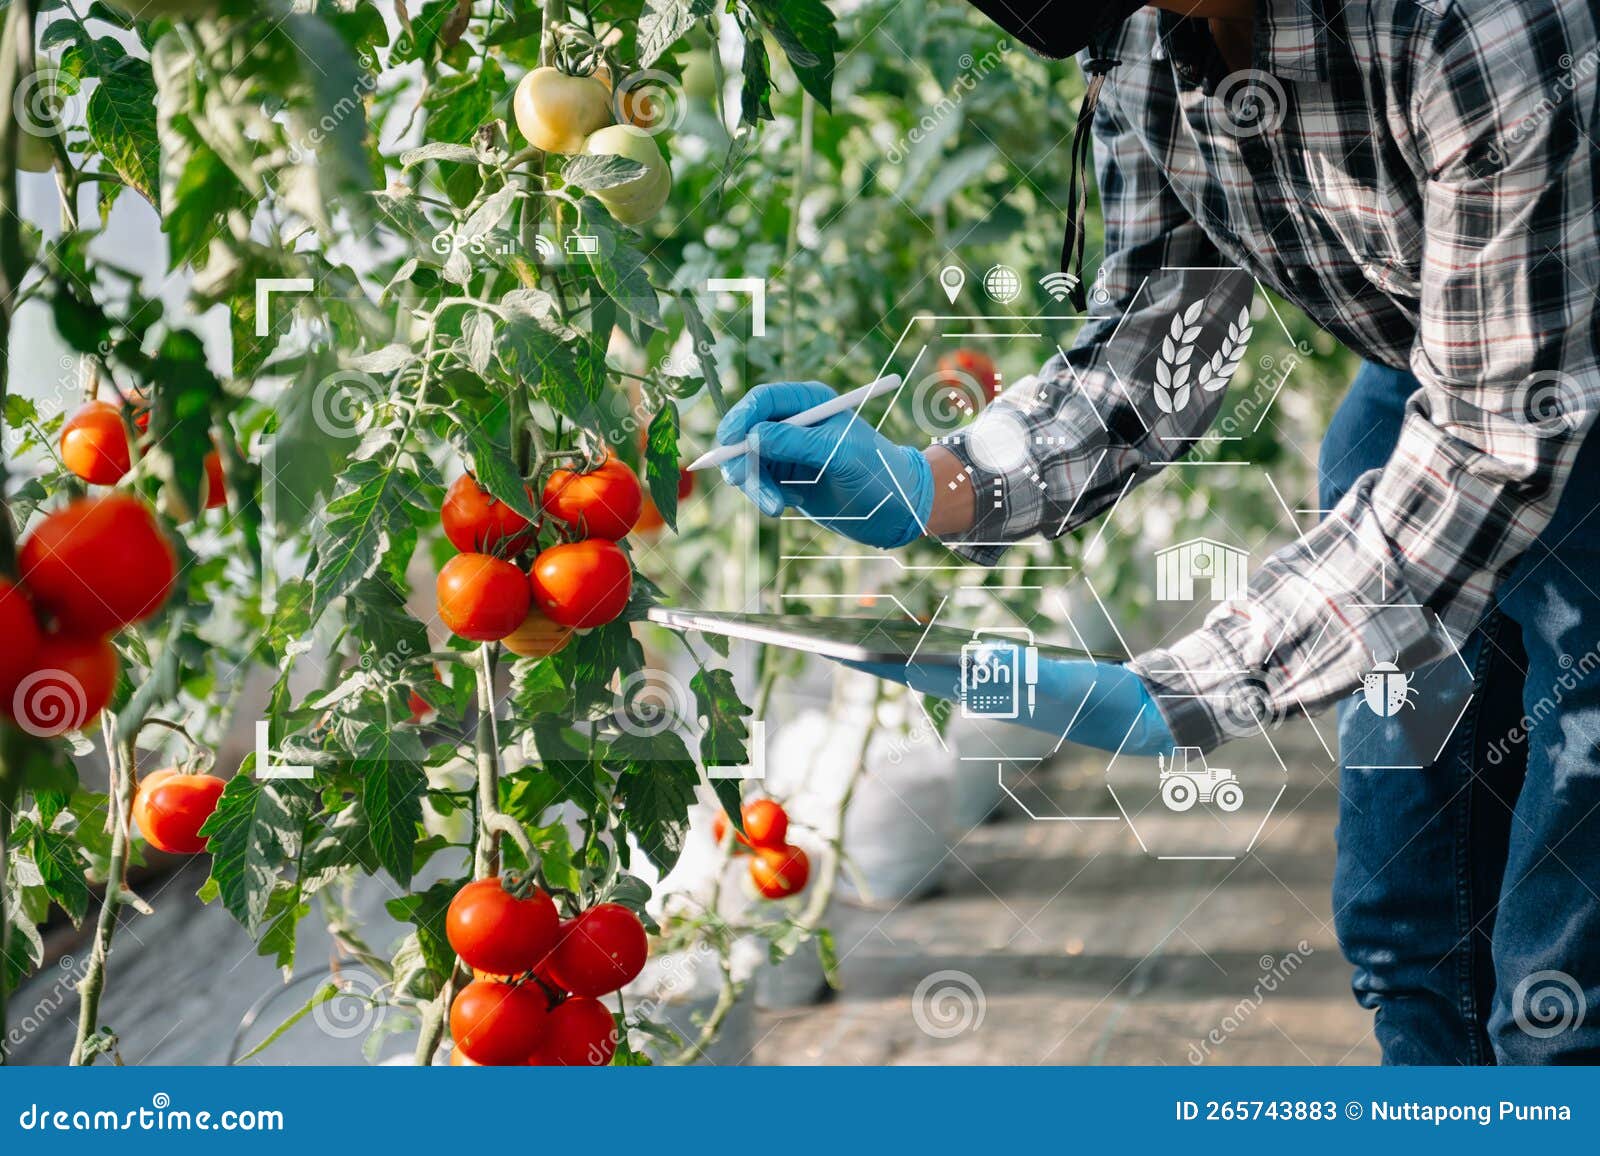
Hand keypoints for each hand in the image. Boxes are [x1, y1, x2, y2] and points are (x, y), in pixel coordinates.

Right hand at [717, 381, 932, 548]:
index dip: (741, 417)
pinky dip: (765, 495)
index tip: (729, 441)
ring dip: (756, 486)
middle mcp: (794, 423)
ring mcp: (788, 451)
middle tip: (741, 481)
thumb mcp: (839, 453)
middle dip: (742, 458)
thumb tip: (752, 436)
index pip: (764, 400)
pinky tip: (790, 504)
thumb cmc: (877, 471)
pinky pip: (758, 483)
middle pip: (747, 431)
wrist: (895, 508)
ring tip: (777, 507)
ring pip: (748, 462)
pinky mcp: (786, 478)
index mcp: (810, 402)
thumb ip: (796, 442)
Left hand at [842, 654, 1175, 755]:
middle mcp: (978, 690)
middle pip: (908, 668)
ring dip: (890, 655)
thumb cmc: (1094, 697)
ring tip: (853, 641)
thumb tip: (975, 659)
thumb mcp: (1059, 681)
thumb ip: (1020, 672)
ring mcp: (989, 687)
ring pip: (925, 668)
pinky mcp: (1002, 682)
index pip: (913, 668)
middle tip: (822, 638)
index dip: (871, 658)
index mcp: (984, 688)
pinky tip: (909, 648)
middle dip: (867, 655)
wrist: (1126, 716)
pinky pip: (950, 666)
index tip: (831, 646)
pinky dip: (922, 653)